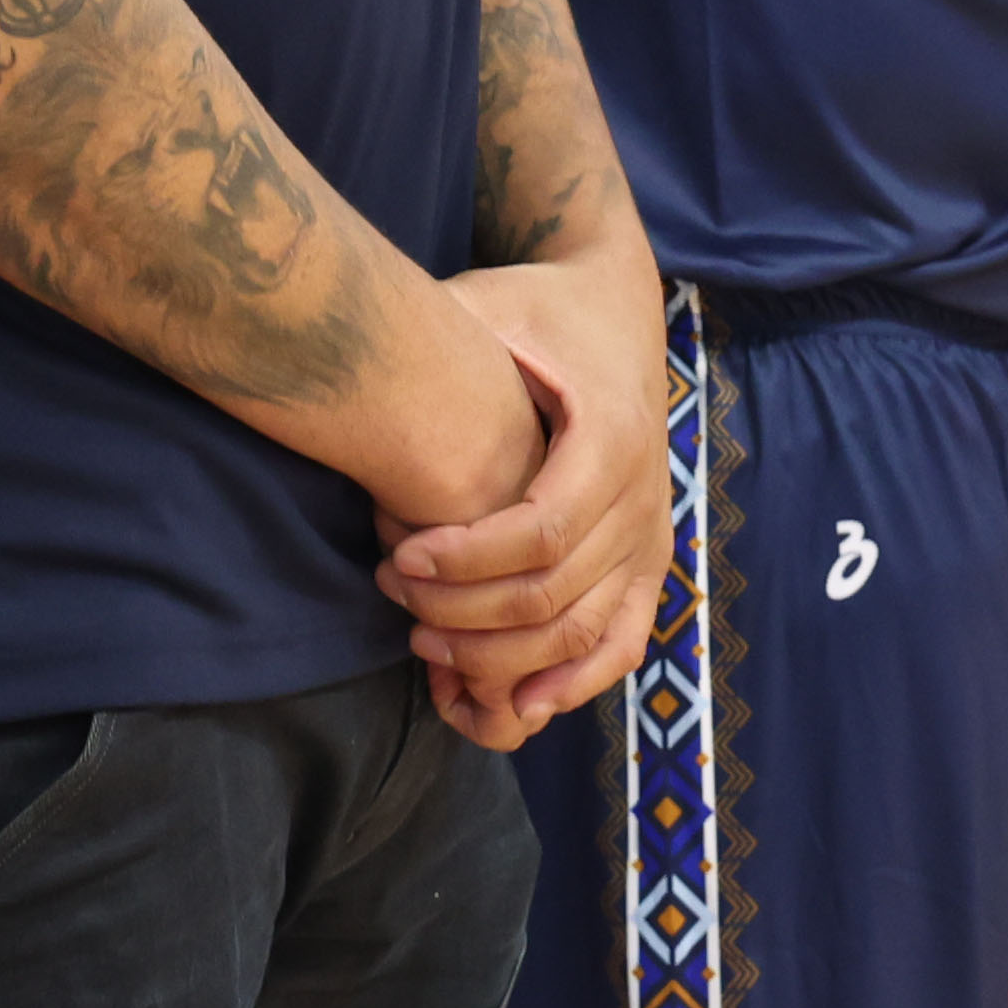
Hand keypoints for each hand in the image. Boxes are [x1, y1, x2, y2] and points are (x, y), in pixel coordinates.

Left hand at [378, 258, 664, 749]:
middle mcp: (646, 494)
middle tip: (391, 592)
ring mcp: (653, 535)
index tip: (396, 560)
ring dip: (498, 655)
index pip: (541, 531)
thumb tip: (355, 355)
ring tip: (422, 638)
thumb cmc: (536, 308)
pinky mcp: (649, 562)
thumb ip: (439, 333)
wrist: (613, 309)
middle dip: (463, 611)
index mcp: (612, 435)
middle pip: (551, 593)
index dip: (464, 561)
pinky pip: (622, 644)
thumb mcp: (488, 301)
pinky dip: (572, 685)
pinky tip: (515, 706)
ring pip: (579, 634)